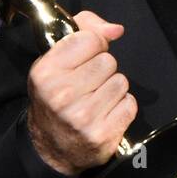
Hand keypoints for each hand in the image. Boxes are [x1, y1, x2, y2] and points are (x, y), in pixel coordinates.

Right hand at [26, 10, 137, 175]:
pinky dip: (122, 107)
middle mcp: (62, 95)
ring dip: (113, 88)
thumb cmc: (55, 98)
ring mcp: (83, 117)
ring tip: (96, 99)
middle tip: (88, 83)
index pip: (90, 39)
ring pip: (121, 82)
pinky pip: (129, 104)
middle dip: (102, 69)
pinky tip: (105, 113)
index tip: (87, 55)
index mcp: (46, 72)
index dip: (94, 44)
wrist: (52, 148)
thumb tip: (116, 29)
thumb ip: (83, 31)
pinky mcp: (102, 134)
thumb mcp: (54, 61)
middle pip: (108, 61)